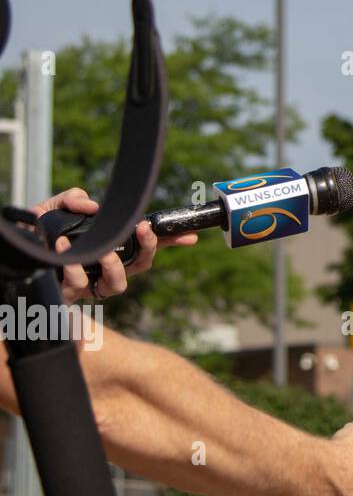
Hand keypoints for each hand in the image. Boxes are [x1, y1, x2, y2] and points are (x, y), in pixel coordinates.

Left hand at [31, 187, 199, 301]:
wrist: (5, 254)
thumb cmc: (29, 236)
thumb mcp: (49, 209)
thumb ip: (71, 200)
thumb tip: (91, 204)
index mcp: (106, 249)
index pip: (144, 246)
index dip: (169, 241)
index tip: (190, 236)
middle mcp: (100, 270)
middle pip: (140, 267)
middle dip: (147, 249)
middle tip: (143, 229)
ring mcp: (86, 285)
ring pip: (117, 286)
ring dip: (114, 265)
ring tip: (103, 250)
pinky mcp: (65, 295)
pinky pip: (79, 286)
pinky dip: (75, 268)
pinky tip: (62, 247)